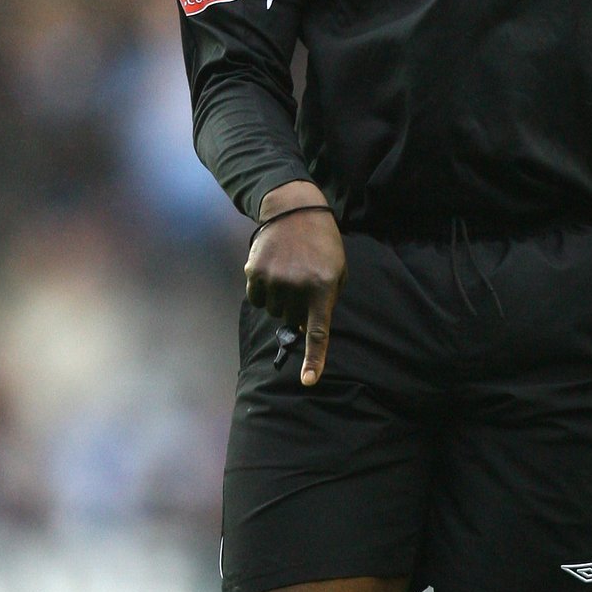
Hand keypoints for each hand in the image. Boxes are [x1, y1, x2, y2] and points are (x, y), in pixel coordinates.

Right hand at [244, 183, 345, 386]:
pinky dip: (262, 291)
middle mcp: (296, 288)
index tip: (308, 381)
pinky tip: (272, 270)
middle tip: (302, 282)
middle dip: (297, 309)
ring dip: (279, 300)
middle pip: (292, 321)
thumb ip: (326, 300)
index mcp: (321, 289)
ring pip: (272, 311)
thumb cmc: (322, 244)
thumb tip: (306, 327)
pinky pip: (256, 299)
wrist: (295, 209)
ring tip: (288, 272)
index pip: (318, 333)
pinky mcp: (254, 273)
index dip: (313, 360)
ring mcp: (273, 281)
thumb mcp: (337, 271)